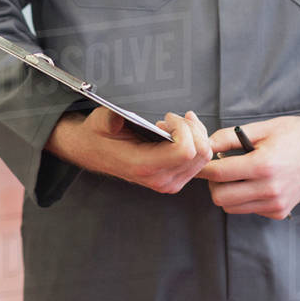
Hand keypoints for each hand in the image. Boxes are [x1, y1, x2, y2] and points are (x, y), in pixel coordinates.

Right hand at [45, 107, 211, 193]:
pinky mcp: (175, 179)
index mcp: (143, 166)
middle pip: (200, 154)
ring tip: (174, 125)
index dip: (184, 129)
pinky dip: (197, 142)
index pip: (185, 152)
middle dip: (193, 129)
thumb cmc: (100, 135)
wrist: (95, 151)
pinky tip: (180, 132)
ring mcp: (169, 182)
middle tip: (173, 119)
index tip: (167, 118)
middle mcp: (160, 179)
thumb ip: (109, 120)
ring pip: (204, 157)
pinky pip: (200, 161)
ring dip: (195, 134)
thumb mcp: (100, 122)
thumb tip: (117, 118)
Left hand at [198, 114, 299, 219]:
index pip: (219, 173)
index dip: (203, 168)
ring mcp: (276, 204)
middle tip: (216, 168)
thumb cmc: (293, 133)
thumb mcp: (261, 128)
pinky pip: (249, 210)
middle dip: (212, 182)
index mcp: (263, 165)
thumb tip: (205, 144)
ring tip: (234, 174)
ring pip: (232, 207)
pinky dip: (244, 199)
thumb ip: (229, 137)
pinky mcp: (280, 211)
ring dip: (227, 192)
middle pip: (221, 197)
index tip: (197, 162)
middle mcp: (270, 189)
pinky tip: (253, 182)